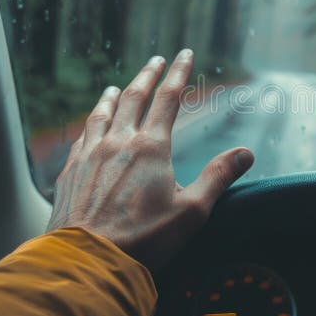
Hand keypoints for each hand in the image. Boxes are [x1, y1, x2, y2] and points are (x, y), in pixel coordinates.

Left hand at [47, 49, 253, 269]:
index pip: (168, 99)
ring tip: (116, 86)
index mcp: (151, 148)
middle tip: (156, 59)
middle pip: (133, 97)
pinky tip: (90, 127)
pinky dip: (90, 124)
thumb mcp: (192, 211)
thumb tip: (246, 152)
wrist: (88, 261)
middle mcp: (118, 142)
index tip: (184, 54)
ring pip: (102, 114)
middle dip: (147, 75)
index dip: (179, 74)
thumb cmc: (144, 239)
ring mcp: (89, 155)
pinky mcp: (70, 173)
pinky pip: (82, 138)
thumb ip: (218, 177)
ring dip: (112, 96)